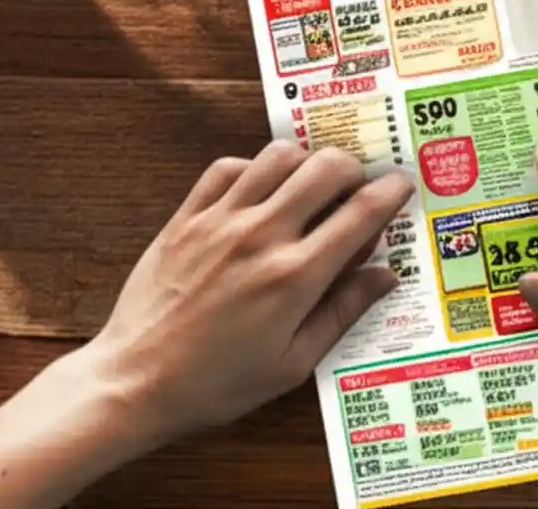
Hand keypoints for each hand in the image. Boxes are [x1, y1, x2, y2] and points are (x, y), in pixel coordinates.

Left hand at [85, 140, 414, 439]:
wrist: (135, 381)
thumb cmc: (217, 383)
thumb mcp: (294, 362)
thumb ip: (343, 311)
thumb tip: (385, 275)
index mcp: (295, 277)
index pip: (362, 213)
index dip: (392, 191)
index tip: (402, 185)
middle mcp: (261, 237)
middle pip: (326, 167)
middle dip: (355, 169)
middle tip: (357, 190)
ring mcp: (220, 221)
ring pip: (279, 155)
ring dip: (306, 163)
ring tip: (310, 188)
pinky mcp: (186, 217)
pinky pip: (228, 167)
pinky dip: (254, 169)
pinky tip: (261, 192)